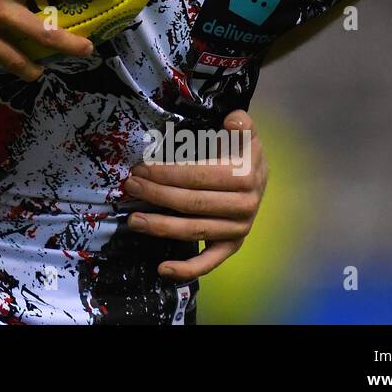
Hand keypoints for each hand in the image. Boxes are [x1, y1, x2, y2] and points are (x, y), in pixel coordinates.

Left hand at [124, 110, 268, 281]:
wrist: (260, 176)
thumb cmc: (242, 152)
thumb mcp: (244, 133)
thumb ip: (241, 124)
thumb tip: (232, 121)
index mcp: (245, 177)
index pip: (199, 177)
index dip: (168, 173)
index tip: (141, 168)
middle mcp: (244, 207)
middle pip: (192, 203)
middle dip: (157, 194)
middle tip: (131, 186)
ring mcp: (238, 229)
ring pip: (194, 231)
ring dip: (161, 227)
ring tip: (133, 220)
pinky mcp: (232, 246)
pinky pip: (209, 262)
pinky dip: (187, 269)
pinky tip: (162, 269)